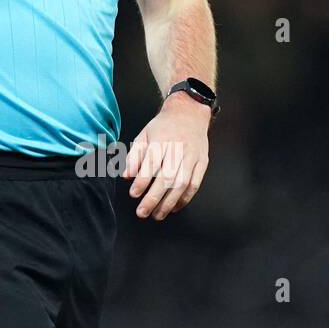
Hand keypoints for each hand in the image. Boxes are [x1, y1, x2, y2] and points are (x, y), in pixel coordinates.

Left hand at [122, 92, 210, 220]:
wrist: (189, 113)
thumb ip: (134, 156)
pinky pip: (195, 184)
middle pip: (167, 177)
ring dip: (169, 202)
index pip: (151, 164)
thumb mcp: (144, 135)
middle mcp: (178, 149)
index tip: (133, 194)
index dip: (142, 181)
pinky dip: (185, 199)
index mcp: (161, 140)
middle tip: (142, 212)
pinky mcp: (202, 163)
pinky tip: (174, 207)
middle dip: (154, 198)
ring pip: (182, 184)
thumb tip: (126, 176)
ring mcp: (192, 156)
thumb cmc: (163, 126)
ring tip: (157, 215)